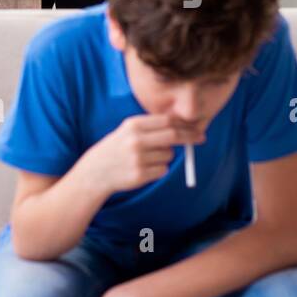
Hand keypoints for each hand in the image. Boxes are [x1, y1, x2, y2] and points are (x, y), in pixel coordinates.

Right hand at [74, 113, 203, 196]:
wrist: (96, 172)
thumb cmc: (117, 148)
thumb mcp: (129, 130)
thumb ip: (153, 126)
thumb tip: (184, 125)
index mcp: (133, 125)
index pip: (167, 120)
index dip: (185, 123)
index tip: (197, 126)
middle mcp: (136, 140)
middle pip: (173, 135)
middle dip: (190, 137)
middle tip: (201, 138)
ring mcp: (137, 158)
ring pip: (169, 155)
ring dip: (166, 156)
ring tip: (147, 158)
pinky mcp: (140, 175)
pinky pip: (163, 170)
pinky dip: (159, 169)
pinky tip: (143, 169)